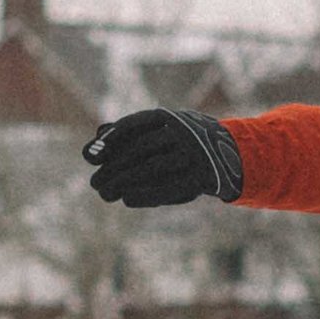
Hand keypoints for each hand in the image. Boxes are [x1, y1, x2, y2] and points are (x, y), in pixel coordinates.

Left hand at [83, 107, 243, 207]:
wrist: (230, 155)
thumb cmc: (182, 143)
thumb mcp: (159, 132)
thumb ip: (128, 133)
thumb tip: (94, 139)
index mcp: (169, 118)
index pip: (134, 126)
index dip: (110, 140)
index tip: (89, 157)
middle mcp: (182, 132)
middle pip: (139, 149)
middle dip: (113, 168)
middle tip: (94, 184)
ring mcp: (193, 154)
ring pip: (152, 168)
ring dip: (124, 182)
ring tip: (105, 194)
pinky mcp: (202, 177)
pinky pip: (171, 187)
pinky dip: (147, 194)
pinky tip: (127, 200)